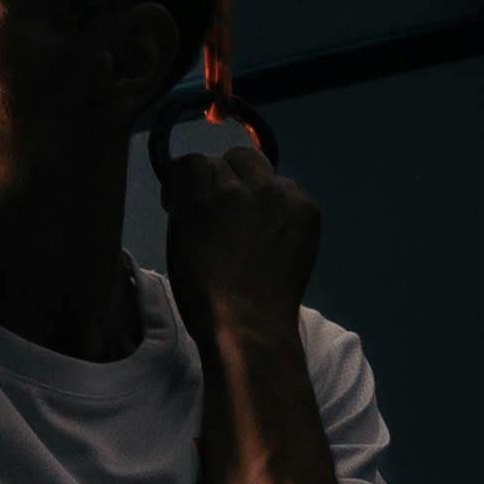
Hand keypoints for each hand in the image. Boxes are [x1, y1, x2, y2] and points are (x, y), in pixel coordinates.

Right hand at [159, 122, 318, 346]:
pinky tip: (272, 237)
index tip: (185, 199)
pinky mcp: (307, 209)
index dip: (187, 180)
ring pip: (265, 173)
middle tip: (222, 206)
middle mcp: (244, 186)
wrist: (250, 325)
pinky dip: (280, 209)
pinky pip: (289, 194)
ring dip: (255, 190)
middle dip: (225, 175)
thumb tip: (190, 187)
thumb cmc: (203, 295)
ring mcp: (281, 196)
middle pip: (235, 157)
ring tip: (251, 224)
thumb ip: (185, 206)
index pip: (193, 162)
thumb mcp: (177, 243)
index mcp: (204, 194)